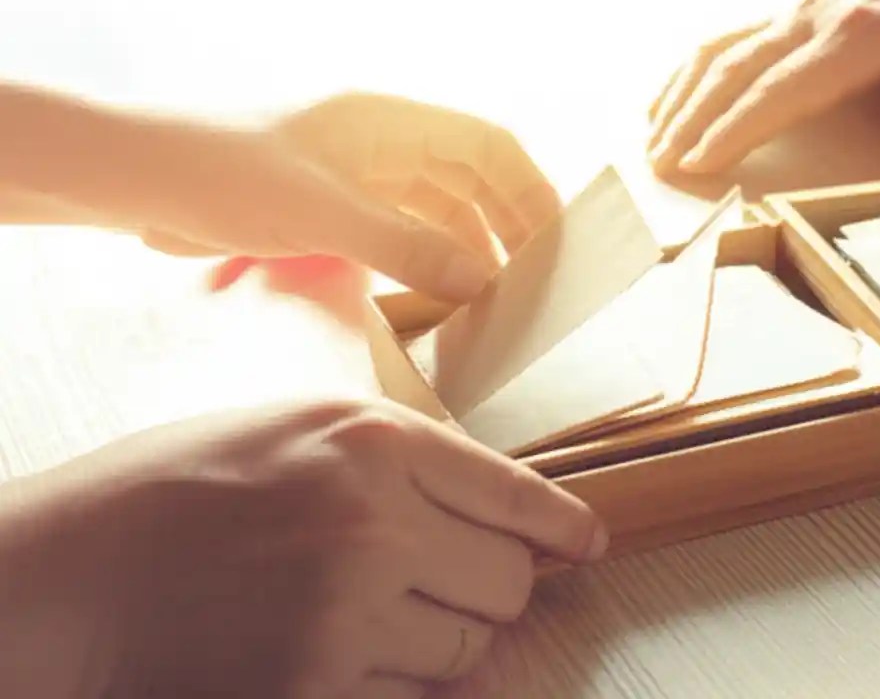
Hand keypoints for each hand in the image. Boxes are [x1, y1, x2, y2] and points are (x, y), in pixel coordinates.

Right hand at [0, 399, 605, 697]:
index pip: (517, 495)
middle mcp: (371, 522)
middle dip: (488, 586)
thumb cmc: (184, 490)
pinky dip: (396, 684)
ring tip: (360, 608)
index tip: (587, 546)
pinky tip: (338, 649)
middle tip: (434, 576)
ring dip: (437, 638)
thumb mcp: (302, 427)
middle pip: (509, 583)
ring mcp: (344, 614)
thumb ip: (410, 459)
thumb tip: (509, 514)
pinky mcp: (313, 690)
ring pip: (469, 647)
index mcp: (372, 442)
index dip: (563, 527)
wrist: (72, 574)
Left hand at [134, 93, 561, 303]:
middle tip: (531, 283)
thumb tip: (482, 282)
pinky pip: (395, 233)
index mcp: (387, 121)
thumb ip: (409, 249)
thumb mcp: (325, 215)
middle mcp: (377, 142)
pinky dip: (422, 262)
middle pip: (466, 178)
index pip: (486, 144)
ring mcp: (351, 175)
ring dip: (464, 249)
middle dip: (503, 227)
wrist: (129, 177)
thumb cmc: (220, 174)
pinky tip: (433, 299)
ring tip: (489, 301)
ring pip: (432, 209)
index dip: (527, 189)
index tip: (555, 240)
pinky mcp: (325, 208)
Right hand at [646, 0, 879, 174]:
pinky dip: (689, 71)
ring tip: (653, 144)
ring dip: (680, 96)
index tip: (700, 163)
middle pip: (734, 69)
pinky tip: (667, 101)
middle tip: (660, 167)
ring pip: (719, 49)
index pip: (780, 88)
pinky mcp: (788, 9)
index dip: (735, 126)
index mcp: (855, 33)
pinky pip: (726, 38)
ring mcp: (795, 7)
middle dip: (691, 120)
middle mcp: (813, 14)